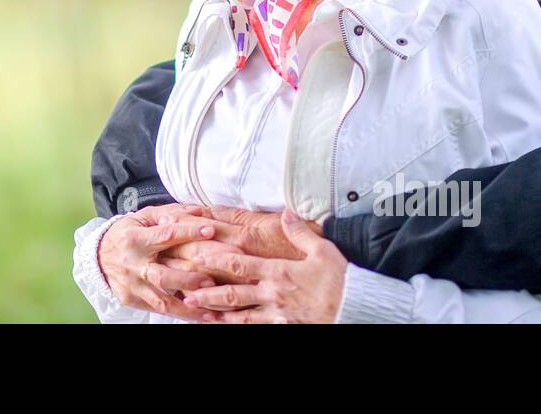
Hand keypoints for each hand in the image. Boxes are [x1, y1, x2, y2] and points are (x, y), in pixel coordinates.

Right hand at [96, 203, 223, 321]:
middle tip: (213, 281)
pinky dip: (180, 313)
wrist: (96, 256)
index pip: (165, 235)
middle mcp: (132, 264)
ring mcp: (131, 285)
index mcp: (135, 238)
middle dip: (188, 279)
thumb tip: (200, 212)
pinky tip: (199, 315)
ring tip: (211, 311)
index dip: (188, 232)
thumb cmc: (128, 233)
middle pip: (162, 275)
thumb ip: (172, 212)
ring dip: (188, 307)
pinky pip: (158, 309)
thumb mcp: (144, 217)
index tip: (210, 230)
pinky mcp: (131, 299)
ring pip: (161, 300)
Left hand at [181, 209, 346, 322]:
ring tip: (195, 309)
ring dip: (215, 311)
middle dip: (206, 290)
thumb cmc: (340, 280)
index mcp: (278, 271)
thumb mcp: (323, 250)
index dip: (214, 260)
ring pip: (238, 314)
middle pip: (232, 292)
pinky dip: (235, 326)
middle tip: (184, 288)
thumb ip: (300, 232)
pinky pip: (253, 328)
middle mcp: (272, 293)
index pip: (239, 264)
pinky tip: (222, 325)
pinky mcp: (281, 327)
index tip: (195, 255)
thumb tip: (286, 212)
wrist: (355, 309)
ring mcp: (276, 313)